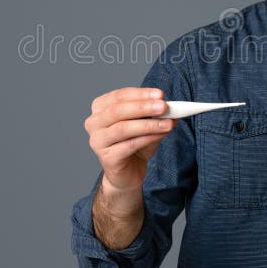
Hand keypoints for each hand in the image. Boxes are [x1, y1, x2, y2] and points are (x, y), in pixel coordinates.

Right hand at [85, 87, 176, 213]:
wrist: (127, 173)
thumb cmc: (134, 145)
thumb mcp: (145, 124)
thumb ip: (154, 114)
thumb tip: (173, 107)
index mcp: (100, 108)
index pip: (119, 96)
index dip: (140, 94)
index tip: (160, 94)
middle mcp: (94, 123)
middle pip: (118, 110)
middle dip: (143, 107)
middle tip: (164, 106)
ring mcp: (98, 141)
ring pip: (123, 128)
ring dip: (148, 124)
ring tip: (168, 123)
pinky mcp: (107, 158)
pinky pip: (129, 145)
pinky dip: (148, 138)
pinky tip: (161, 134)